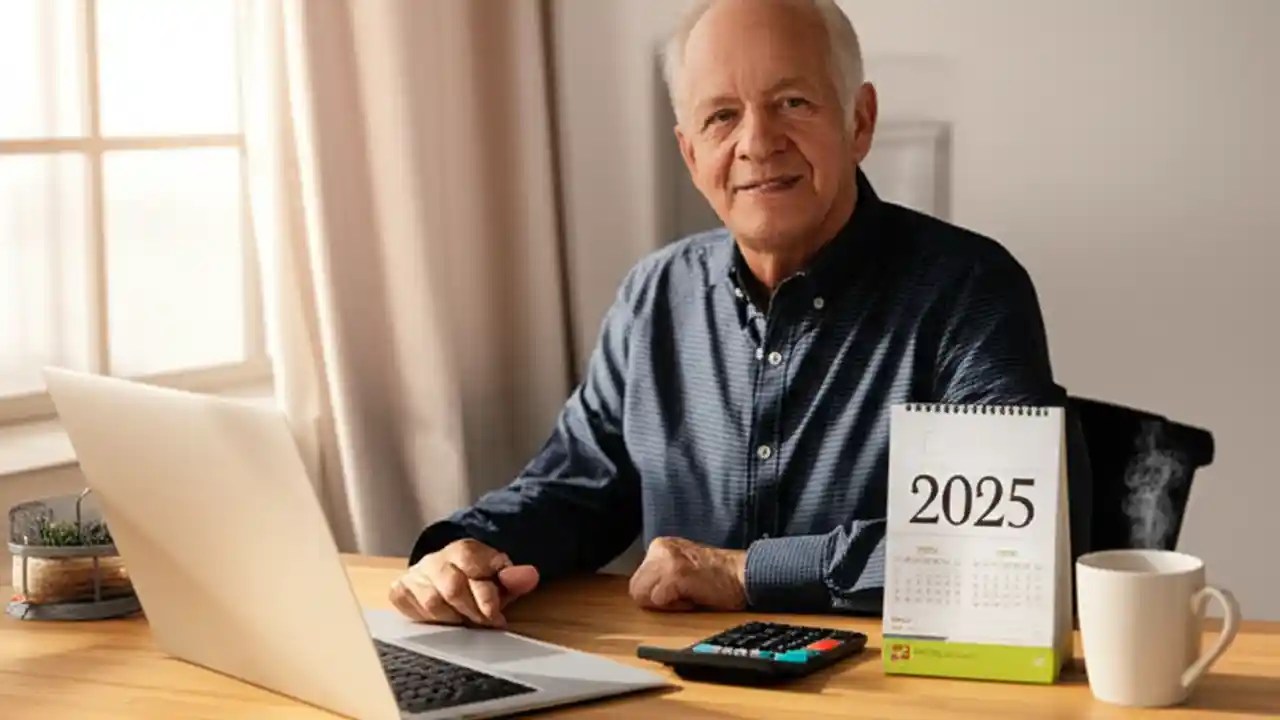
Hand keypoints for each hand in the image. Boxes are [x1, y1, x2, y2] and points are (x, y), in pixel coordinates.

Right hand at [389, 539, 538, 626]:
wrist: (445, 575)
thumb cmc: (475, 581)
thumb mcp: (500, 579)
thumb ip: (514, 578)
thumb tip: (530, 576)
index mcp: (463, 550)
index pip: (473, 565)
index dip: (487, 595)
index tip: (497, 617)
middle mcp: (436, 560)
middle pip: (453, 588)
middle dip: (473, 612)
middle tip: (484, 623)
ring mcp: (416, 575)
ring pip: (432, 603)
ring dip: (453, 620)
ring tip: (465, 623)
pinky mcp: (399, 589)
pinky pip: (410, 609)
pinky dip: (428, 620)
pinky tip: (441, 621)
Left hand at [628, 536, 746, 611]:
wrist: (742, 575)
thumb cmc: (716, 578)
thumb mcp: (682, 565)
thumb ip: (660, 573)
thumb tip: (643, 593)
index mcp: (659, 546)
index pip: (637, 580)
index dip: (656, 594)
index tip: (678, 591)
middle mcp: (659, 548)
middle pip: (636, 588)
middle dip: (657, 600)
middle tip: (684, 595)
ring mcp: (666, 560)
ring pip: (643, 595)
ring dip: (665, 603)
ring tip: (688, 595)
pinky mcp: (674, 574)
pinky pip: (658, 600)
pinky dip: (675, 606)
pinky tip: (693, 598)